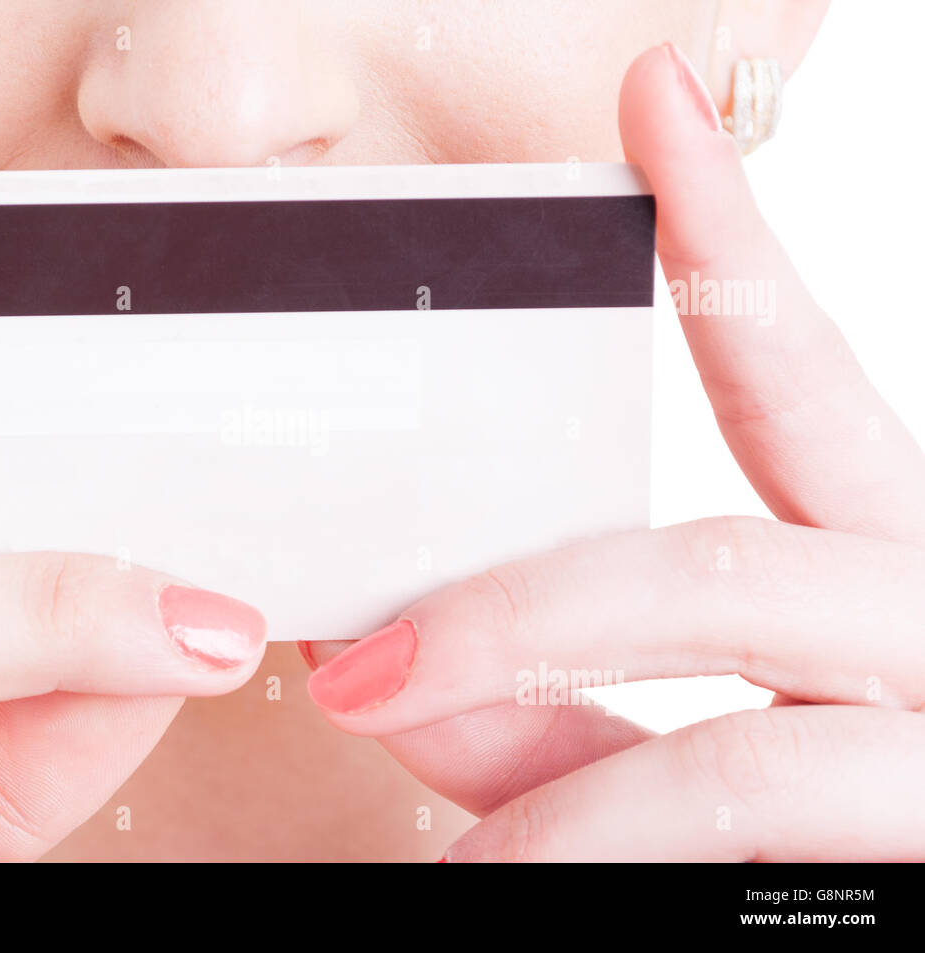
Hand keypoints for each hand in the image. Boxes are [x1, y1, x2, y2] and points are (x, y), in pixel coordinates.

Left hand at [302, 44, 924, 860]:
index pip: (803, 379)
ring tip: (447, 865)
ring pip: (738, 751)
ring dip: (556, 812)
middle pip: (725, 569)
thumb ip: (567, 712)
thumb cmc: (836, 832)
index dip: (729, 239)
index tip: (650, 102)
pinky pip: (744, 849)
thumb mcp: (706, 752)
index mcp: (885, 561)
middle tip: (358, 672)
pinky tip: (500, 879)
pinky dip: (595, 866)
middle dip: (519, 621)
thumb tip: (407, 680)